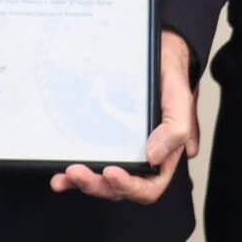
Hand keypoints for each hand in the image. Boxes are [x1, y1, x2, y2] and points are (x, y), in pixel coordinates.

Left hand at [49, 30, 195, 203]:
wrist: (158, 54)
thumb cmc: (170, 77)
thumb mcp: (179, 98)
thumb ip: (175, 128)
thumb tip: (153, 156)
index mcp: (164, 154)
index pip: (149, 186)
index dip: (130, 186)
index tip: (112, 173)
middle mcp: (143, 157)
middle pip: (121, 186)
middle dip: (98, 185)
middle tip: (78, 172)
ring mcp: (123, 150)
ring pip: (103, 179)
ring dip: (83, 182)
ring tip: (66, 175)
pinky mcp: (107, 139)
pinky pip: (91, 163)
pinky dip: (74, 175)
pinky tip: (62, 176)